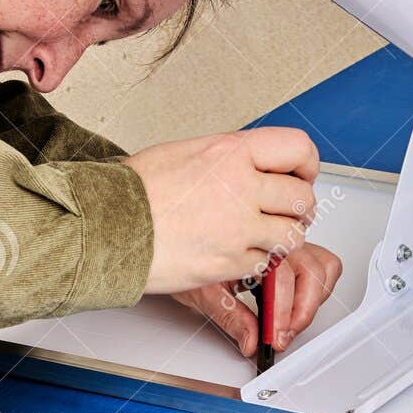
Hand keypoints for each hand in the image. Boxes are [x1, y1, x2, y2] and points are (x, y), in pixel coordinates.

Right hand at [123, 127, 320, 293]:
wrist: (105, 225)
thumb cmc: (133, 191)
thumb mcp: (187, 152)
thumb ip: (229, 158)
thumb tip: (253, 163)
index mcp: (231, 151)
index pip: (298, 148)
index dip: (306, 166)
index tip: (301, 176)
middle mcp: (240, 186)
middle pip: (302, 197)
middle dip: (298, 209)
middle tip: (286, 213)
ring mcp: (238, 227)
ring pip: (292, 235)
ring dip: (282, 238)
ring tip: (263, 237)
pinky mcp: (229, 261)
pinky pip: (265, 263)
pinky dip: (257, 262)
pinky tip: (237, 254)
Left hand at [171, 243, 343, 357]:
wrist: (168, 232)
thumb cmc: (181, 252)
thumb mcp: (200, 289)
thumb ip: (230, 316)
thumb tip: (250, 340)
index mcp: (252, 241)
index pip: (282, 279)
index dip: (282, 314)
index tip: (275, 337)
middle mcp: (274, 238)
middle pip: (310, 272)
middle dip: (301, 310)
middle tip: (284, 333)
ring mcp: (287, 241)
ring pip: (323, 265)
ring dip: (314, 296)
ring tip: (294, 319)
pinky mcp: (295, 248)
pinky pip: (324, 260)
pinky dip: (321, 281)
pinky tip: (299, 299)